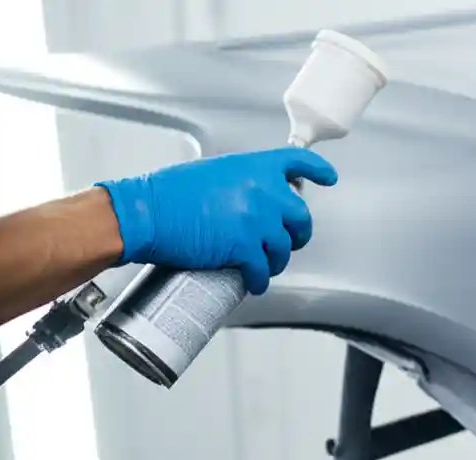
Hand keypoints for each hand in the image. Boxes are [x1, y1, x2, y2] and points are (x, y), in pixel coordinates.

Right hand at [96, 147, 338, 293]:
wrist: (146, 213)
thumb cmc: (168, 194)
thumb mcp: (213, 174)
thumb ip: (242, 183)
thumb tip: (254, 200)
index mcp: (254, 167)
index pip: (297, 162)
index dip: (318, 170)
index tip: (329, 178)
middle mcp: (263, 191)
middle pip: (301, 217)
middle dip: (297, 234)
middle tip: (288, 242)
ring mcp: (256, 220)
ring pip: (283, 249)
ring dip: (276, 261)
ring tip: (264, 266)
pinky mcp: (244, 247)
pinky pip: (263, 270)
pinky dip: (260, 280)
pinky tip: (255, 282)